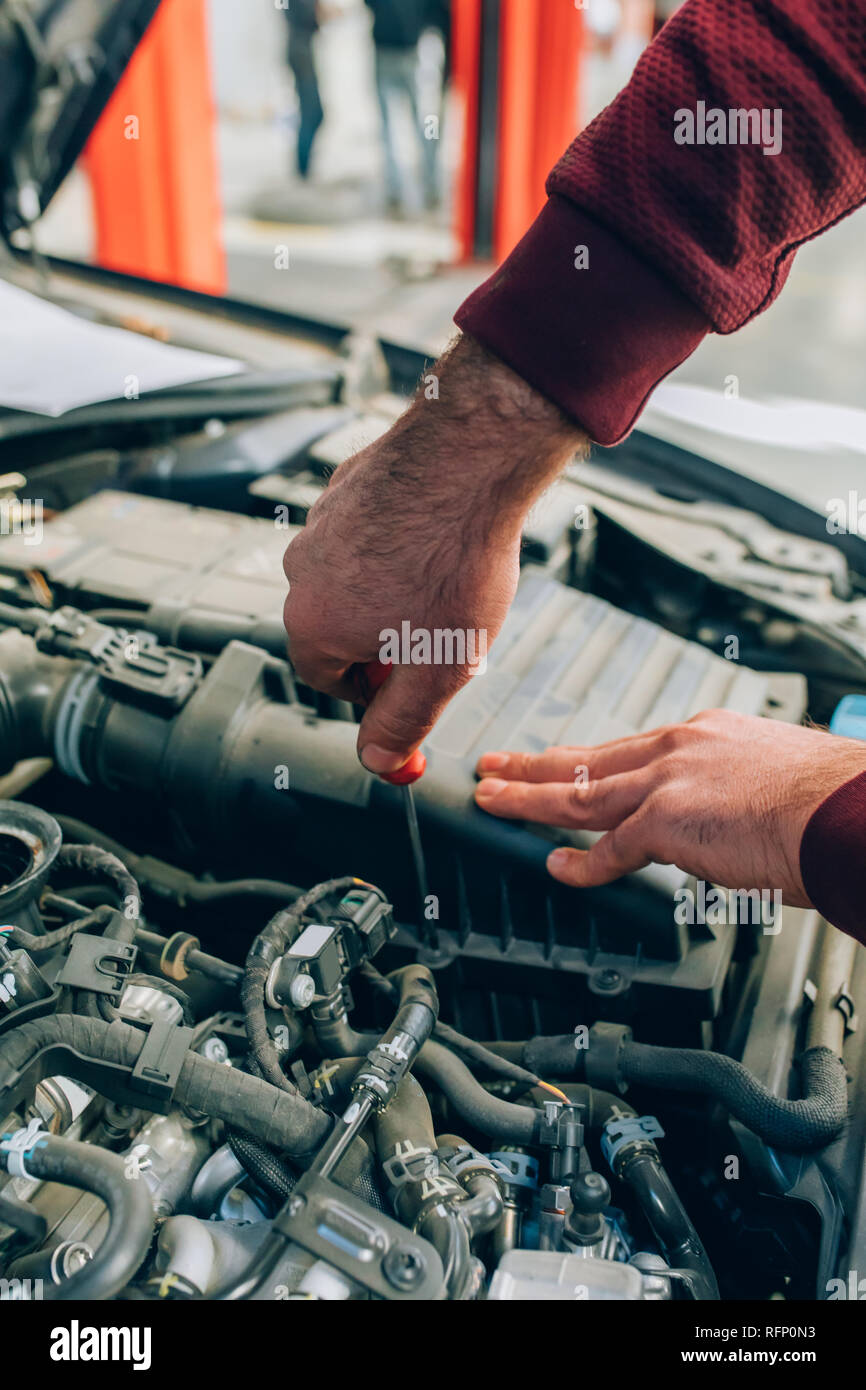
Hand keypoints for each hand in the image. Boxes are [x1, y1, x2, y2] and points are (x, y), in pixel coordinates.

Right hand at [283, 335, 584, 773]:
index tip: (410, 683)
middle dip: (385, 637)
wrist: (470, 457)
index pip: (327, 680)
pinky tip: (439, 538)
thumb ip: (401, 722)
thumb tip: (377, 760)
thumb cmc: (454, 559)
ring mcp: (321, 520)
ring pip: (353, 575)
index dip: (375, 690)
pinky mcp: (347, 482)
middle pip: (337, 626)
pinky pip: (368, 530)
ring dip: (392, 588)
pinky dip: (397, 541)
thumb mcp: (438, 668)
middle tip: (439, 634)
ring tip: (446, 581)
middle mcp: (302, 569)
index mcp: (312, 622)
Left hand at [474, 710, 865, 901]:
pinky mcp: (667, 818)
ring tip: (490, 798)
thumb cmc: (827, 804)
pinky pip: (610, 847)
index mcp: (704, 735)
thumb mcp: (768, 783)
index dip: (586, 759)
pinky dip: (582, 864)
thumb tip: (722, 829)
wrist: (847, 811)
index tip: (559, 759)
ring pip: (579, 793)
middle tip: (496, 763)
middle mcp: (680, 748)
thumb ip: (729, 800)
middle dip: (536, 764)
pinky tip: (557, 867)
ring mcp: (669, 780)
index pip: (630, 750)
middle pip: (589, 759)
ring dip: (528, 797)